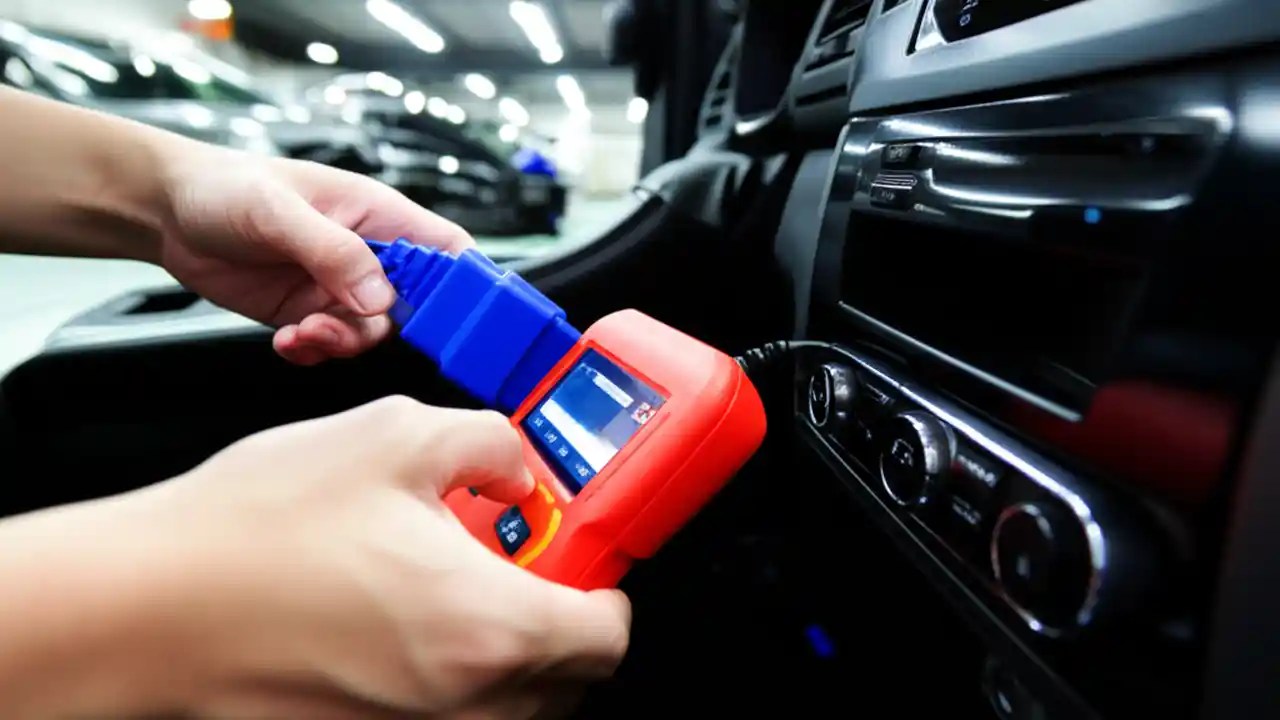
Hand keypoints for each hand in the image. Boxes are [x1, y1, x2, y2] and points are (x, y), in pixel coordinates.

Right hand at [0, 397, 629, 718]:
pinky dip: (449, 674)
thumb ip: (489, 443)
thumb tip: (518, 465)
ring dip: (504, 647)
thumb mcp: (393, 437)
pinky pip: (448, 715)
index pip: (607, 636)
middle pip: (567, 676)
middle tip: (513, 559)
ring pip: (511, 703)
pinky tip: (398, 618)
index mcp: (487, 626)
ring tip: (446, 583)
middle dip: (557, 614)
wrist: (144, 606)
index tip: (577, 553)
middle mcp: (463, 701)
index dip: (604, 586)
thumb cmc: (253, 532)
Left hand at [160, 147, 473, 364]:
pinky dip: (313, 351)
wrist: (166, 212)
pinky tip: (287, 340)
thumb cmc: (226, 187)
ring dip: (341, 343)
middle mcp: (368, 255)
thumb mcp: (279, 213)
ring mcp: (339, 288)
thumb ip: (333, 253)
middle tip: (343, 328)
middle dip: (383, 327)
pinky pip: (331, 345)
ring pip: (371, 334)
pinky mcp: (309, 313)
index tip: (458, 322)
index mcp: (379, 216)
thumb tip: (379, 297)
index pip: (447, 252)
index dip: (465, 287)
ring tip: (302, 333)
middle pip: (415, 306)